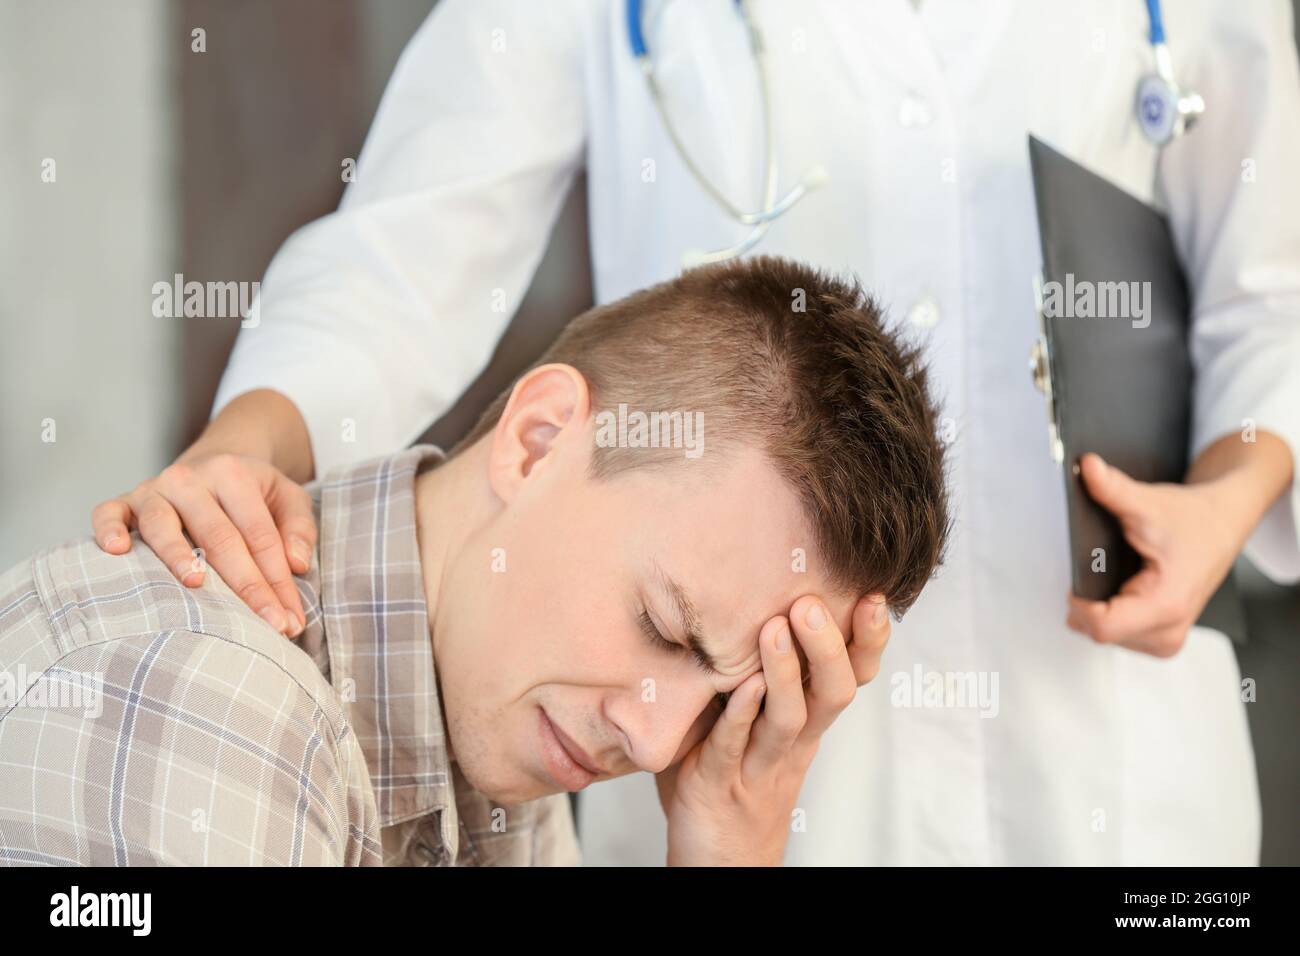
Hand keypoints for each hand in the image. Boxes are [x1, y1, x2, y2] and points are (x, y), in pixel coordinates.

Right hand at [91, 452, 316, 637]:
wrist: (212, 464)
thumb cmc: (253, 493)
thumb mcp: (288, 498)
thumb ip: (299, 528)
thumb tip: (297, 564)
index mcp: (234, 475)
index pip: (260, 535)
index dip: (278, 580)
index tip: (291, 620)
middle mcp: (190, 479)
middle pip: (219, 536)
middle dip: (245, 586)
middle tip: (266, 625)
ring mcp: (154, 490)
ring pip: (163, 525)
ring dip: (177, 555)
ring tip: (196, 583)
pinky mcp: (125, 501)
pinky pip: (109, 512)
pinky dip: (109, 529)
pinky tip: (116, 551)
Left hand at [656, 593, 889, 865]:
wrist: (715, 858)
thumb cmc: (728, 775)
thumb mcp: (751, 720)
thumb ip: (751, 667)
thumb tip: (737, 596)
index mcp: (806, 722)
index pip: (851, 676)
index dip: (868, 641)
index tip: (873, 596)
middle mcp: (793, 742)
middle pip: (832, 693)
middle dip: (829, 646)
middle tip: (813, 603)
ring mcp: (759, 763)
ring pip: (788, 719)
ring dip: (785, 671)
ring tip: (776, 626)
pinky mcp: (719, 781)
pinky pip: (734, 747)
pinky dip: (740, 715)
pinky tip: (743, 685)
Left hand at [1065, 453, 1250, 656]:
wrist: (1223, 524)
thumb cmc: (1194, 520)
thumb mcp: (1149, 503)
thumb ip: (1113, 489)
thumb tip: (1087, 467)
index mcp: (1167, 604)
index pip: (1103, 627)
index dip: (1079, 603)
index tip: (1074, 579)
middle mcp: (1169, 631)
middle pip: (1099, 632)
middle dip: (1087, 601)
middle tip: (1097, 568)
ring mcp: (1166, 639)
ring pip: (1104, 636)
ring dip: (1097, 608)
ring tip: (1113, 576)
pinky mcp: (1161, 637)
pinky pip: (1116, 634)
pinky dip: (1109, 612)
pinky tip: (1119, 589)